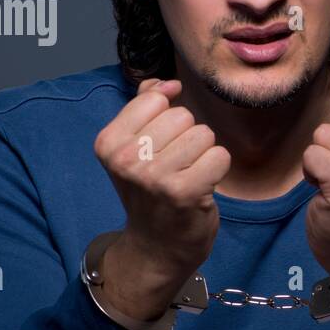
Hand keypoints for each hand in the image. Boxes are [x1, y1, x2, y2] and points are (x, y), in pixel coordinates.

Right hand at [93, 77, 230, 283]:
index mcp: (109, 142)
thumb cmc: (151, 192)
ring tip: (187, 176)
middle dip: (187, 138)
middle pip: (183, 115)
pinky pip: (220, 155)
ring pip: (204, 134)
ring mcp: (155, 176)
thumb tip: (166, 83)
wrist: (156, 246)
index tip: (159, 148)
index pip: (156, 99)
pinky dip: (217, 170)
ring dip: (203, 154)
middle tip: (175, 167)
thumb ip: (145, 107)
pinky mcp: (185, 192)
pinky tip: (201, 187)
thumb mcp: (134, 147)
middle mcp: (127, 159)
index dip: (167, 120)